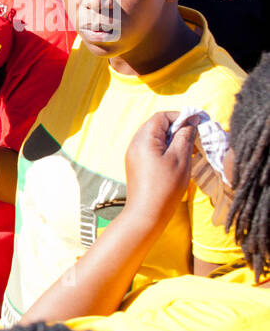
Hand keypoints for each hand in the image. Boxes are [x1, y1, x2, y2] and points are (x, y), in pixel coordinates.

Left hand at [122, 111, 193, 230]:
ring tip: (189, 151)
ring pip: (156, 138)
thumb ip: (185, 136)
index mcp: (143, 139)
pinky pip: (152, 149)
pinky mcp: (136, 165)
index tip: (197, 124)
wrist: (146, 213)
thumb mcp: (181, 158)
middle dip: (178, 128)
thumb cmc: (165, 186)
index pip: (162, 116)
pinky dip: (166, 150)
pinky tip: (178, 160)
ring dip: (173, 140)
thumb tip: (190, 121)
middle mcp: (135, 144)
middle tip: (194, 139)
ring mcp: (134, 155)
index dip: (180, 117)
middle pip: (157, 126)